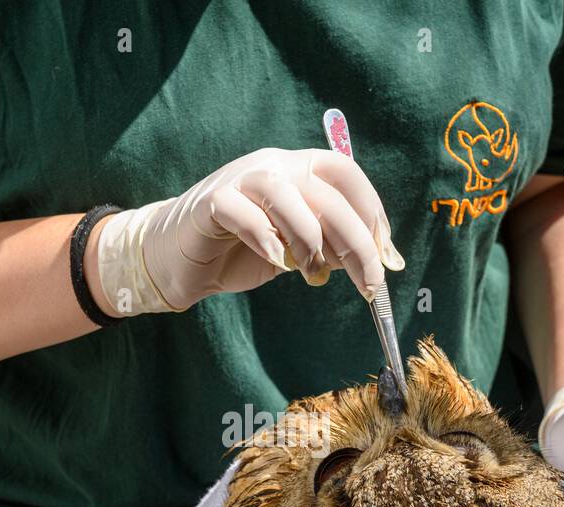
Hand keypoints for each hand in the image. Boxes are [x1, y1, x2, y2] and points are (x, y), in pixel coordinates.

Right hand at [92, 147, 404, 316]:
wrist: (177, 260)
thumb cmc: (240, 252)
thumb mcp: (297, 251)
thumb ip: (333, 248)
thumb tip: (382, 261)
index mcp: (296, 170)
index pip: (344, 172)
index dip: (371, 209)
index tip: (386, 254)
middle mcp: (271, 166)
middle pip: (325, 190)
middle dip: (355, 240)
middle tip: (369, 282)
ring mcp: (239, 180)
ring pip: (287, 194)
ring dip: (309, 239)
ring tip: (312, 273)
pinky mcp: (211, 203)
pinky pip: (243, 213)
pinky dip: (266, 238)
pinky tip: (276, 261)